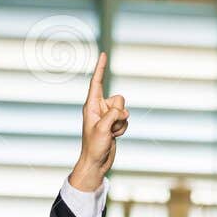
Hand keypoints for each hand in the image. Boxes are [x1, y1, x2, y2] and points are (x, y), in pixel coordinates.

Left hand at [71, 51, 126, 188]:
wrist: (96, 162)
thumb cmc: (94, 146)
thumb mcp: (103, 128)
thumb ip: (113, 114)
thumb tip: (123, 111)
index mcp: (91, 106)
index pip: (97, 82)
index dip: (101, 68)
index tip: (103, 54)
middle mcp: (99, 108)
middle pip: (118, 99)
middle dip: (119, 112)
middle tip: (109, 126)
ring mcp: (107, 116)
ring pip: (124, 110)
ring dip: (121, 123)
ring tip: (111, 133)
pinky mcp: (114, 124)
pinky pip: (125, 120)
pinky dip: (123, 129)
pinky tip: (115, 136)